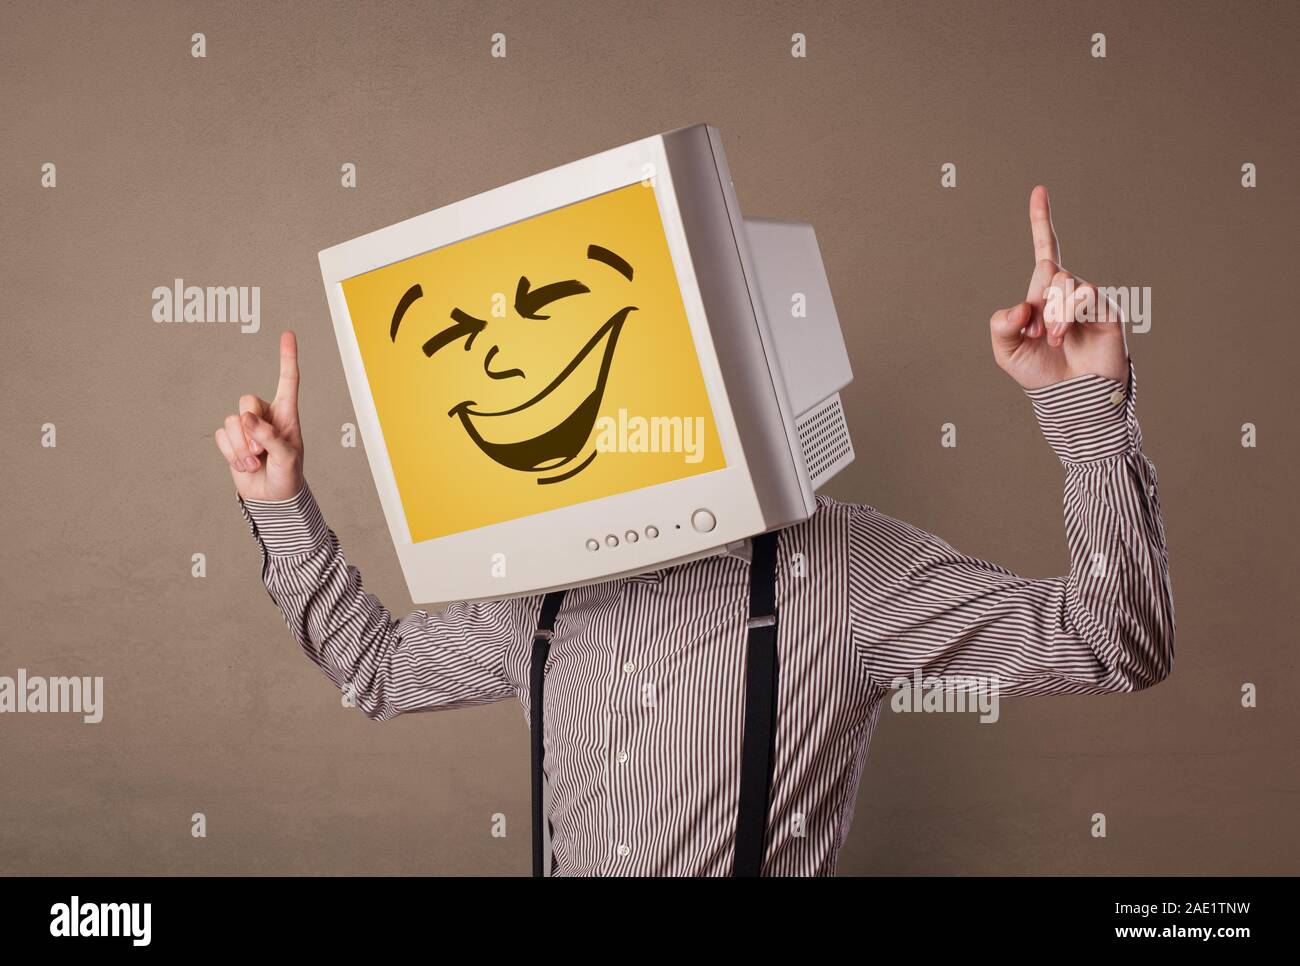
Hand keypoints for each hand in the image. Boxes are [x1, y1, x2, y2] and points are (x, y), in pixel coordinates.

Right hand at [214, 331, 304, 501]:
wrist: (271, 498)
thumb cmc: (288, 476)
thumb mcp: (288, 458)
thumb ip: (271, 437)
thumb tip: (247, 419)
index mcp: (287, 413)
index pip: (288, 380)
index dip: (287, 357)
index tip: (288, 334)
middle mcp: (265, 415)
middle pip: (247, 401)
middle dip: (251, 428)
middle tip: (261, 451)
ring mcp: (246, 428)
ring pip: (232, 422)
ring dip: (241, 447)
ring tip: (256, 462)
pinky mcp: (231, 440)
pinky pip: (221, 437)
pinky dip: (232, 454)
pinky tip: (245, 465)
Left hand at [989, 186, 1128, 389]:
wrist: (1071, 397)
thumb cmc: (1041, 374)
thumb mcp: (1006, 352)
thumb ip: (1000, 327)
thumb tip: (1018, 307)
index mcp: (1043, 294)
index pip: (1045, 250)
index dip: (1041, 222)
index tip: (1039, 190)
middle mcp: (1067, 290)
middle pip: (1047, 269)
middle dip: (1036, 302)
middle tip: (1036, 334)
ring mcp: (1087, 298)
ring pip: (1064, 281)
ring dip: (1052, 312)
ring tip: (1053, 339)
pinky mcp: (1106, 308)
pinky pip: (1084, 294)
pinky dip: (1067, 314)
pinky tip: (1064, 334)